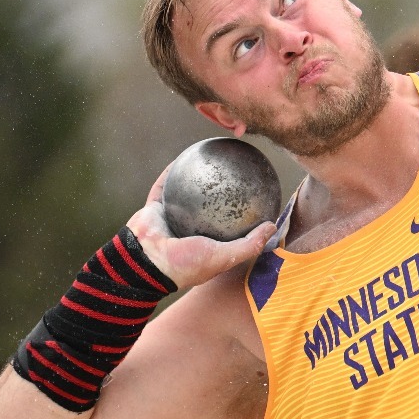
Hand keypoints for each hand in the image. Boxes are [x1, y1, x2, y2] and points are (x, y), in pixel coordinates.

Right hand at [127, 163, 276, 290]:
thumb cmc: (185, 264)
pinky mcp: (155, 206)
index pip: (228, 227)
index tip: (257, 198)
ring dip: (197, 177)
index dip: (242, 215)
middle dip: (221, 191)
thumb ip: (249, 245)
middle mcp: (188, 231)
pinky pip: (165, 183)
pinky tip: (187, 154)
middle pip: (208, 207)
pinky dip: (174, 170)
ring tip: (213, 159)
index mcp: (204, 245)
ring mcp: (170, 218)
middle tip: (237, 173)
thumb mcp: (224, 257)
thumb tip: (273, 227)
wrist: (145, 261)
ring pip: (186, 192)